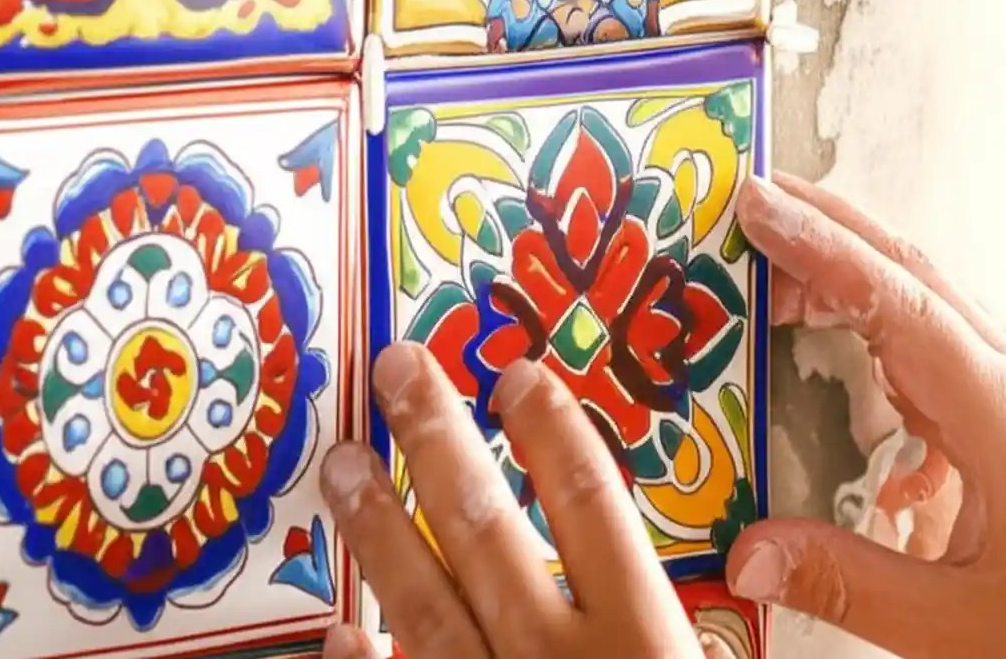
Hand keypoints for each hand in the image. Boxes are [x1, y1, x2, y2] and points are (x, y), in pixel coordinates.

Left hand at [318, 346, 710, 658]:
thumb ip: (666, 628)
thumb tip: (652, 560)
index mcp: (644, 637)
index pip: (589, 504)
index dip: (551, 428)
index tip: (518, 374)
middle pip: (486, 529)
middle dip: (437, 441)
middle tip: (397, 373)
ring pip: (425, 604)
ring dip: (377, 529)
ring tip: (344, 466)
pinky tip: (338, 629)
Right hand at [725, 174, 1005, 655]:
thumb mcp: (959, 628)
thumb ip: (843, 583)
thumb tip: (744, 552)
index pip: (898, 303)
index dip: (820, 248)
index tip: (757, 206)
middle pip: (911, 278)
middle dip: (827, 230)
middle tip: (750, 204)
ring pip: (920, 306)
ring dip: (844, 277)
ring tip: (772, 273)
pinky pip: (929, 351)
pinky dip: (868, 327)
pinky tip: (834, 349)